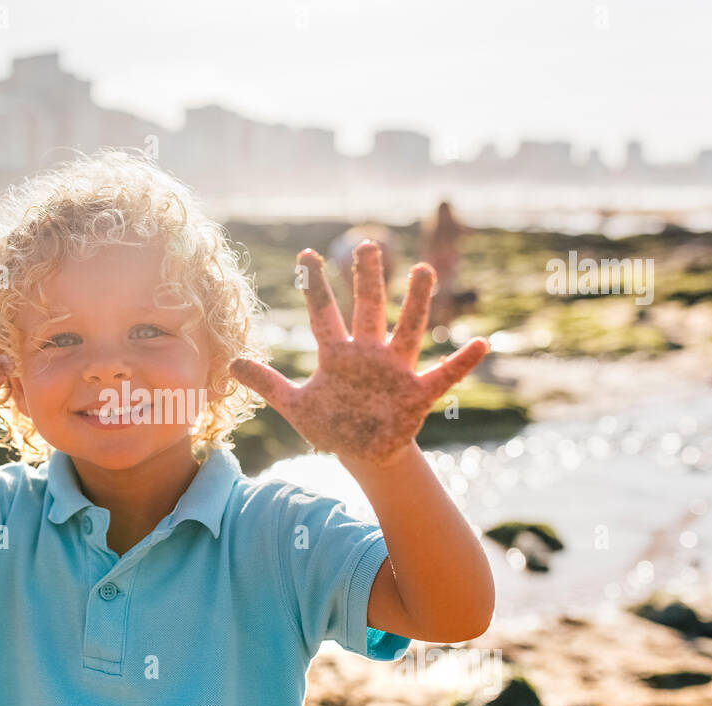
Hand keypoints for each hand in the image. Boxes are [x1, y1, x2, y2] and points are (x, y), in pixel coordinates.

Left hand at [229, 241, 488, 465]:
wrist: (365, 455)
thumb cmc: (333, 425)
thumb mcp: (296, 407)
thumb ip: (267, 384)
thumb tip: (231, 364)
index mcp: (338, 355)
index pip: (323, 314)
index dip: (314, 287)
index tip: (306, 254)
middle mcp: (369, 354)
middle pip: (368, 309)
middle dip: (367, 279)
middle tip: (368, 245)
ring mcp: (396, 371)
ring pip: (407, 330)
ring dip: (415, 303)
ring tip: (423, 270)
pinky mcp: (418, 394)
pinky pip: (444, 375)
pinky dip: (462, 362)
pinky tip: (480, 343)